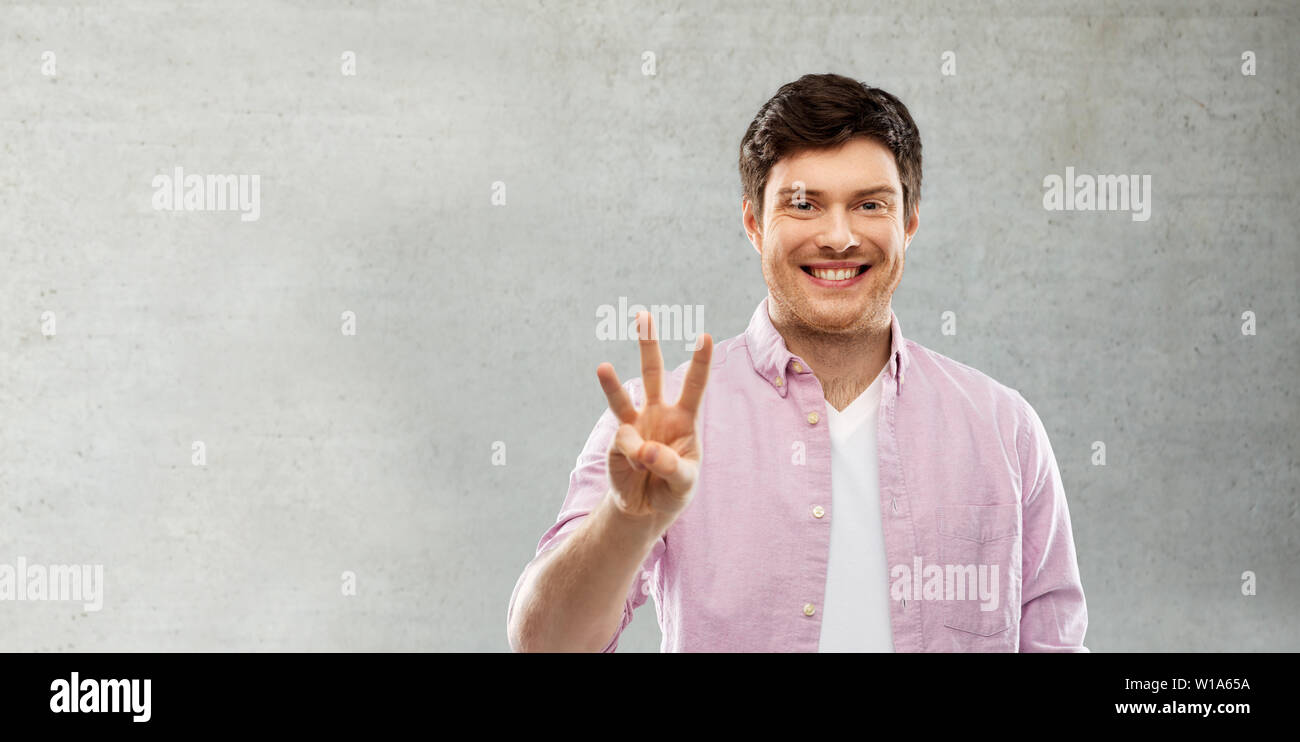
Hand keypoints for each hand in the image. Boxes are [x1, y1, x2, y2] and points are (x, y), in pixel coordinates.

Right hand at [596, 311, 712, 522]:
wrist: (646, 508)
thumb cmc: (673, 488)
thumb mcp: (683, 483)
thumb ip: (670, 466)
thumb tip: (644, 448)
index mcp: (684, 419)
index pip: (695, 385)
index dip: (699, 362)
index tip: (704, 335)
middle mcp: (658, 413)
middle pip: (653, 374)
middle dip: (648, 345)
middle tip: (643, 315)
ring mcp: (635, 425)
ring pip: (623, 397)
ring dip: (611, 383)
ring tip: (603, 367)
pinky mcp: (618, 441)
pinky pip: (624, 443)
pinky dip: (633, 456)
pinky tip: (638, 466)